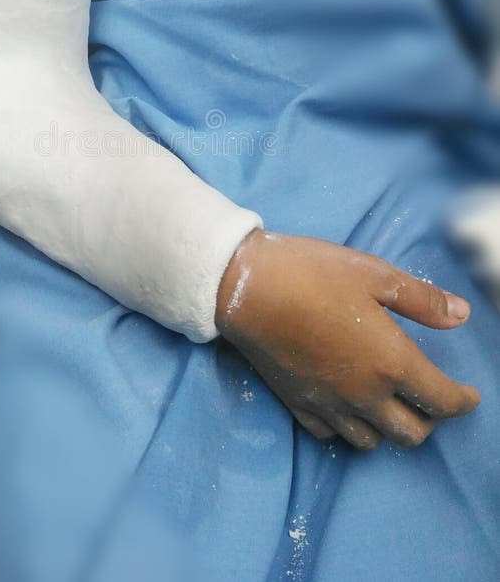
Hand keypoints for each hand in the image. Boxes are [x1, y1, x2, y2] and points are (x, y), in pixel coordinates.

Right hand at [216, 230, 479, 449]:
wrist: (244, 287)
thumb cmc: (312, 273)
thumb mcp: (374, 273)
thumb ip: (421, 300)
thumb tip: (462, 315)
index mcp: (391, 362)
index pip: (441, 400)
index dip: (463, 401)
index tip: (470, 395)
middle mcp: (364, 395)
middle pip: (411, 433)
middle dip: (430, 420)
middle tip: (428, 396)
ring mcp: (328, 405)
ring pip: (372, 442)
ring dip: (389, 428)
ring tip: (389, 403)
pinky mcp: (298, 405)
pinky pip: (332, 435)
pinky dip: (348, 427)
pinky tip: (347, 406)